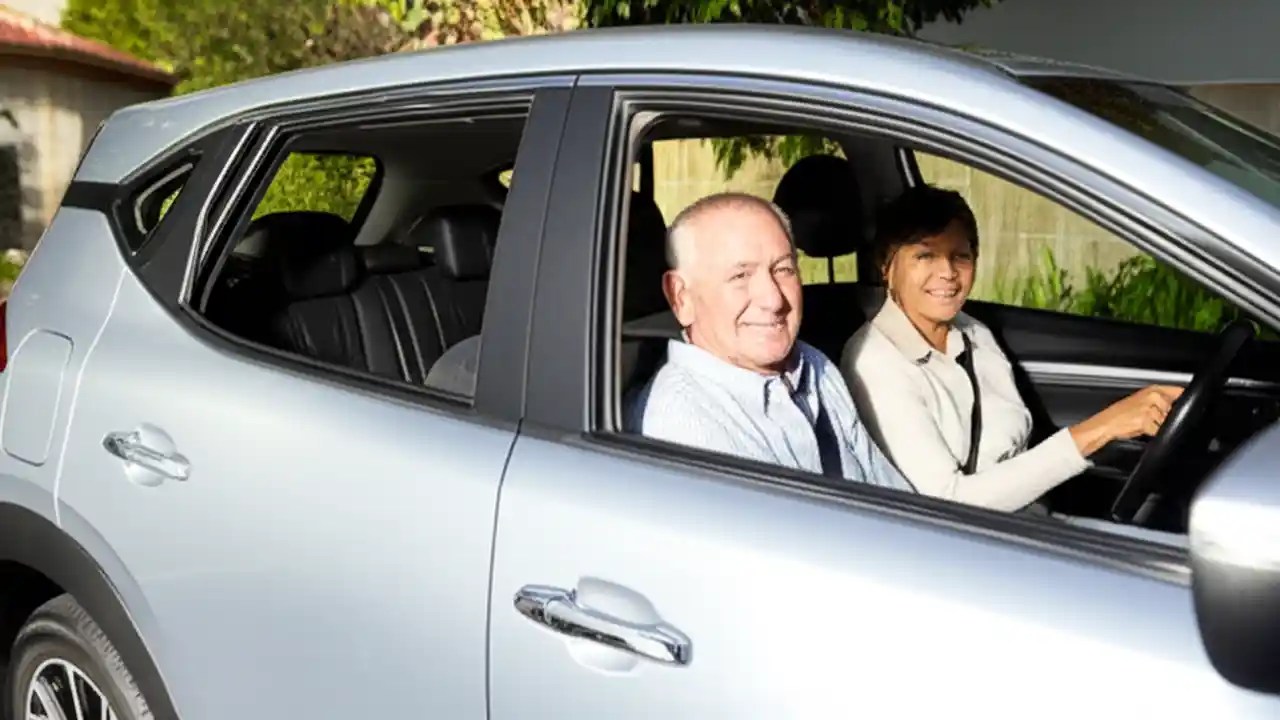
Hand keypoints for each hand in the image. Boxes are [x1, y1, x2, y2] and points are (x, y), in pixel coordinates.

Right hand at [1069, 384, 1184, 456]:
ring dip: (1158, 426)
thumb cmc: (1120, 414)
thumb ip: (1160, 399)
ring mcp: (1150, 409)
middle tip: (1150, 418)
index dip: (1182, 400)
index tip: (1179, 405)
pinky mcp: (1146, 421)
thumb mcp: (1140, 400)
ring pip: (1167, 422)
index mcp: (1152, 389)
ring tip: (1145, 423)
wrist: (1106, 423)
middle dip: (1166, 417)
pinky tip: (1143, 429)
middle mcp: (1152, 397)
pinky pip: (1159, 431)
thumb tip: (1177, 402)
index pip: (1178, 392)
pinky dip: (1153, 433)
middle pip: (1174, 410)